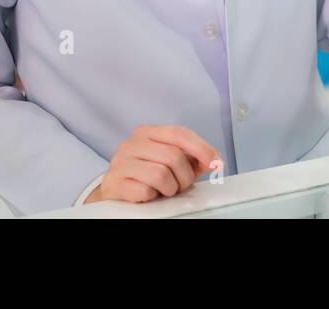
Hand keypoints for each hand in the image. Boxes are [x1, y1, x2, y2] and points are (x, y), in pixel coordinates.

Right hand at [84, 124, 219, 203]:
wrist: (115, 190)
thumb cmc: (146, 174)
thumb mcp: (169, 160)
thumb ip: (192, 157)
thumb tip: (214, 159)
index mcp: (147, 132)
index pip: (179, 133)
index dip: (201, 147)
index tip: (214, 162)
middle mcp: (132, 143)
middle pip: (174, 156)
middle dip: (185, 176)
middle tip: (181, 185)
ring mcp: (120, 162)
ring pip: (161, 174)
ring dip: (170, 188)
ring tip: (165, 190)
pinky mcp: (114, 183)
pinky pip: (145, 191)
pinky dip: (152, 196)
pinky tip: (148, 193)